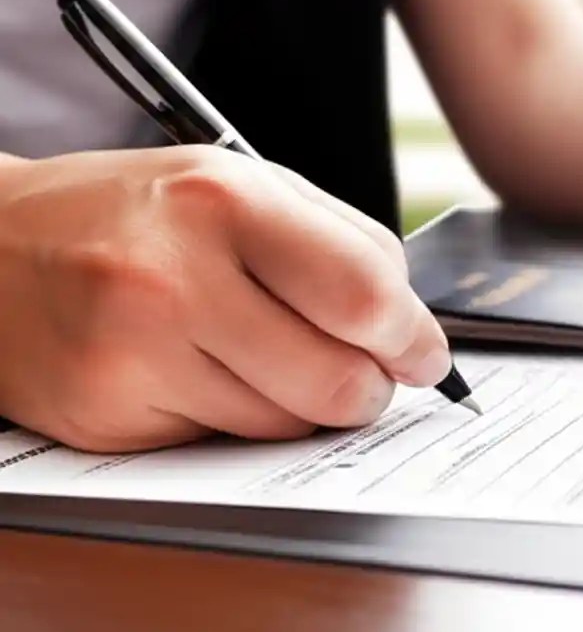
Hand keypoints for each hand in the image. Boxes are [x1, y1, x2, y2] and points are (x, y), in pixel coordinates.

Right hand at [0, 146, 451, 451]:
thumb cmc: (132, 216)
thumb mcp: (235, 185)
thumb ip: (336, 244)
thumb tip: (411, 326)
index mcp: (223, 199)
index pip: (366, 294)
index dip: (414, 338)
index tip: (425, 356)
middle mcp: (174, 277)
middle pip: (340, 378)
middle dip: (371, 387)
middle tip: (365, 374)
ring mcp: (134, 354)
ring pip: (290, 424)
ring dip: (307, 406)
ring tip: (269, 360)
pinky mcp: (108, 416)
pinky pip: (228, 445)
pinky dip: (241, 421)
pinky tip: (206, 376)